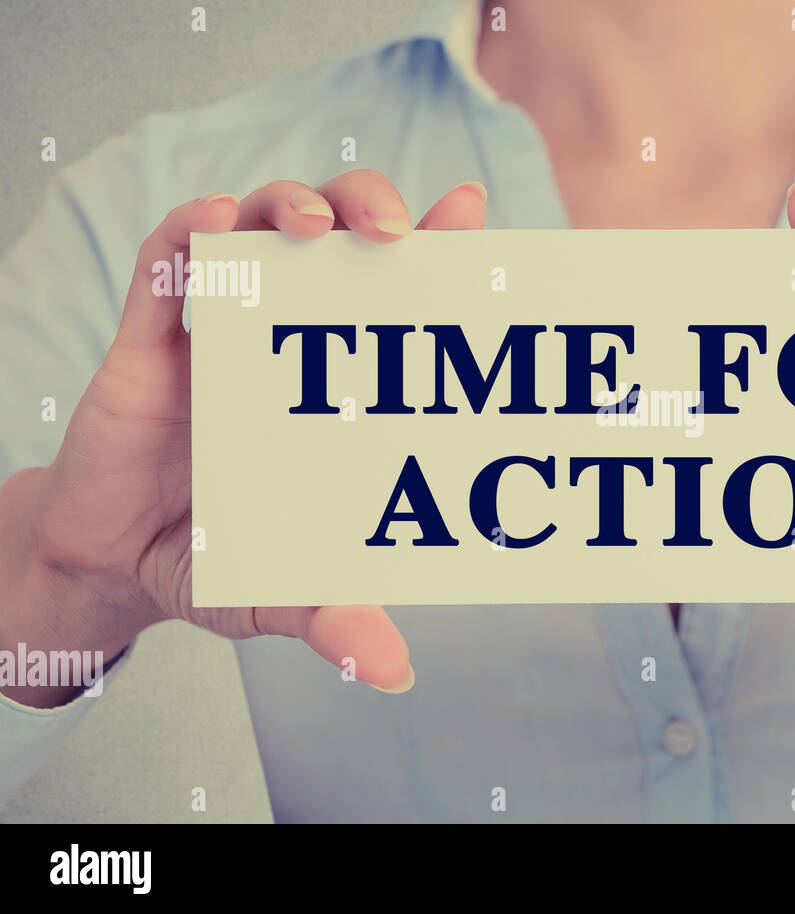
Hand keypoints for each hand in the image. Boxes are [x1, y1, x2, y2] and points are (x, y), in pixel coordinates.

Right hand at [0, 170, 486, 706]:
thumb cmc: (217, 561)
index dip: (438, 246)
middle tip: (396, 231)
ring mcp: (221, 330)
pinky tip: (216, 227)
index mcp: (334, 382)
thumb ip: (335, 619)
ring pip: (258, 226)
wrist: (115, 564)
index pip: (396, 292)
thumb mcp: (282, 591)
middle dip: (368, 206)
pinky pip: (167, 262)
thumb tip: (395, 673)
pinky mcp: (148, 338)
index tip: (472, 216)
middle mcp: (286, 339)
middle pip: (336, 233)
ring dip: (291, 204)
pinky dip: (191, 235)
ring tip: (316, 225)